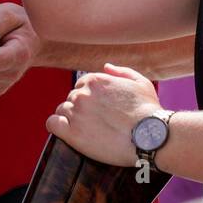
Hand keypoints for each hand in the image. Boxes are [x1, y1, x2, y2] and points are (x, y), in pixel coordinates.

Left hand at [46, 64, 161, 166]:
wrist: (150, 136)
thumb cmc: (148, 111)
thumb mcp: (140, 82)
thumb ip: (121, 71)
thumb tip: (106, 66)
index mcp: (95, 80)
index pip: (81, 85)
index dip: (89, 98)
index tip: (98, 109)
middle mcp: (82, 94)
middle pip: (72, 98)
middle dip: (81, 108)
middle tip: (96, 122)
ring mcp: (76, 113)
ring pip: (62, 111)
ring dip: (71, 118)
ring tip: (86, 130)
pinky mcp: (73, 133)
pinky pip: (52, 124)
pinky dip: (57, 127)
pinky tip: (67, 132)